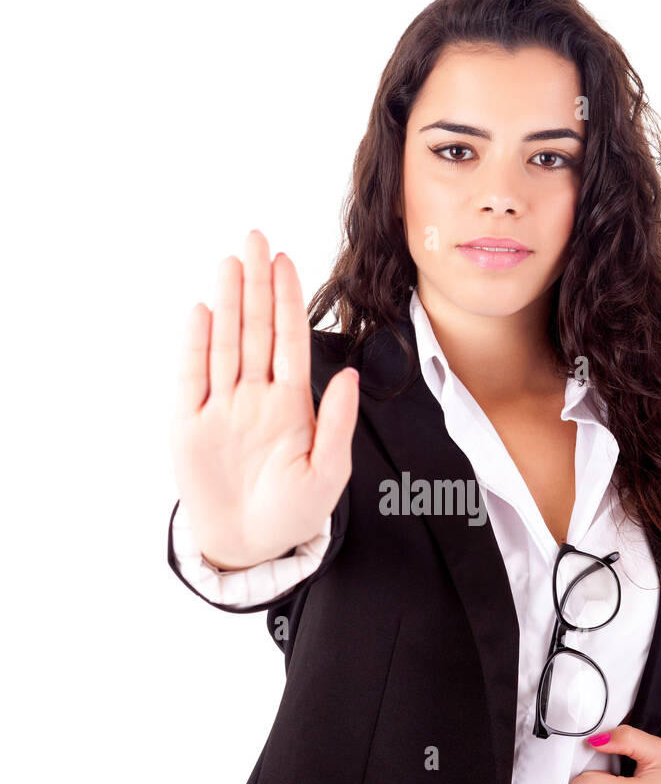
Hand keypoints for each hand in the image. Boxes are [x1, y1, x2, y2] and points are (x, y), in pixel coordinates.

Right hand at [170, 230, 358, 569]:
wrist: (249, 545)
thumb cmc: (292, 512)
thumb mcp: (328, 472)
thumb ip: (336, 423)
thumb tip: (348, 375)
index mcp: (290, 402)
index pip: (289, 340)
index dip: (287, 300)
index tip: (285, 261)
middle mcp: (254, 395)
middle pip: (254, 330)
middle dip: (255, 284)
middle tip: (255, 238)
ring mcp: (220, 406)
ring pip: (224, 344)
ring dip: (227, 303)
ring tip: (230, 262)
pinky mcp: (189, 424)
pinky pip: (192, 378)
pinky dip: (195, 345)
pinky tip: (202, 311)